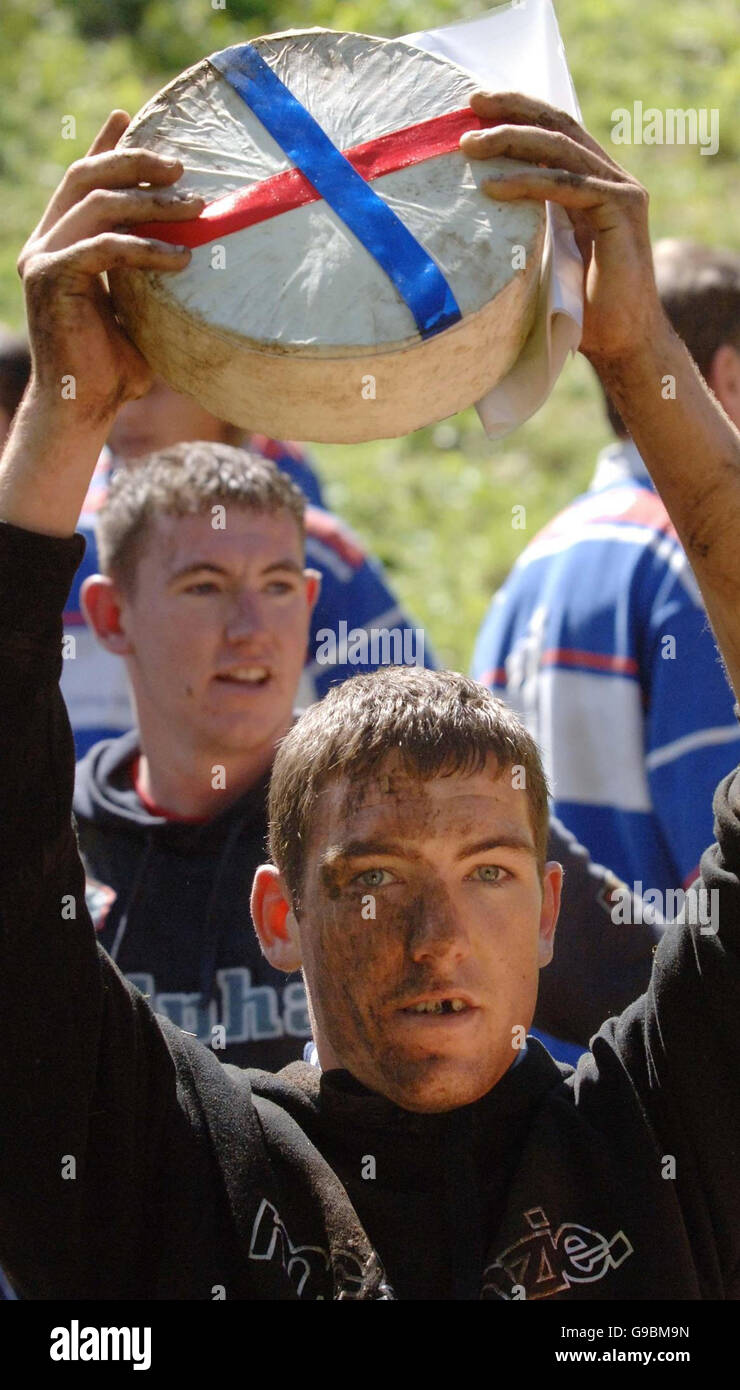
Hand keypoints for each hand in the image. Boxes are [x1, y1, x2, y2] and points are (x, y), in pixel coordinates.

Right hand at [17, 111, 204, 422]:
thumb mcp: (141, 309)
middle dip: (136, 161)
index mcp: (62, 241)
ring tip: (197, 209)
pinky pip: (104, 248)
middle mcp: (46, 241)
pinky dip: (147, 248)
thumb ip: (150, 273)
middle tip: (183, 167)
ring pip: (99, 204)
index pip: (83, 179)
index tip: (133, 116)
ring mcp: (44, 258)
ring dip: (152, 202)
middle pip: (88, 176)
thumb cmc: (117, 367)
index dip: (107, 145)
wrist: (83, 406)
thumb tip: (196, 250)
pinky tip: (182, 258)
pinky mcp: (51, 278)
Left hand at [460, 93, 663, 366]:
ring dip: (512, 141)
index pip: (555, 131)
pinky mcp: (622, 211)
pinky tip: (494, 187)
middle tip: (469, 106)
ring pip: (561, 149)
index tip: (474, 107)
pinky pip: (568, 185)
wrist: (622, 343)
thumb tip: (476, 205)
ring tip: (470, 147)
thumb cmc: (578, 308)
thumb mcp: (544, 255)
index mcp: (593, 182)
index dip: (518, 111)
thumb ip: (528, 222)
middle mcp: (611, 178)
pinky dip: (529, 183)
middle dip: (512, 109)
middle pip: (558, 126)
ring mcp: (621, 191)